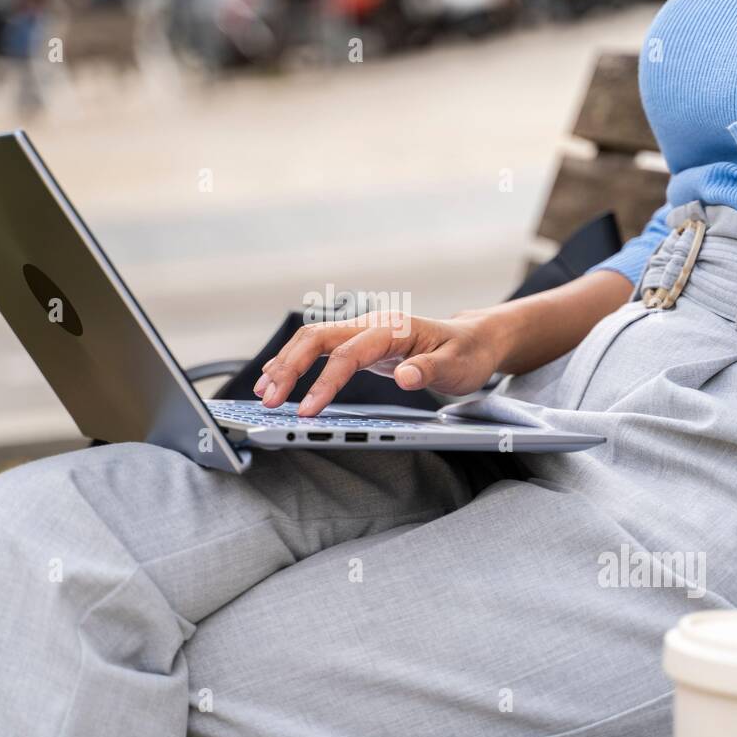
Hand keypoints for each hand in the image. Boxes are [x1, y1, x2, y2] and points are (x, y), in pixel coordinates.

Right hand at [254, 311, 504, 416]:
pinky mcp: (359, 344)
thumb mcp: (458, 366)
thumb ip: (430, 370)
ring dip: (284, 364)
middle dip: (288, 368)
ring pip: (312, 340)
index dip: (324, 383)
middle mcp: (371, 325)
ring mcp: (362, 332)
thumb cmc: (466, 353)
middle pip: (317, 338)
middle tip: (268, 402)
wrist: (474, 339)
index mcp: (393, 329)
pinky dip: (294, 362)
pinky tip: (277, 378)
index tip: (307, 412)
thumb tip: (407, 377)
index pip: (348, 355)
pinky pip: (319, 348)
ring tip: (262, 393)